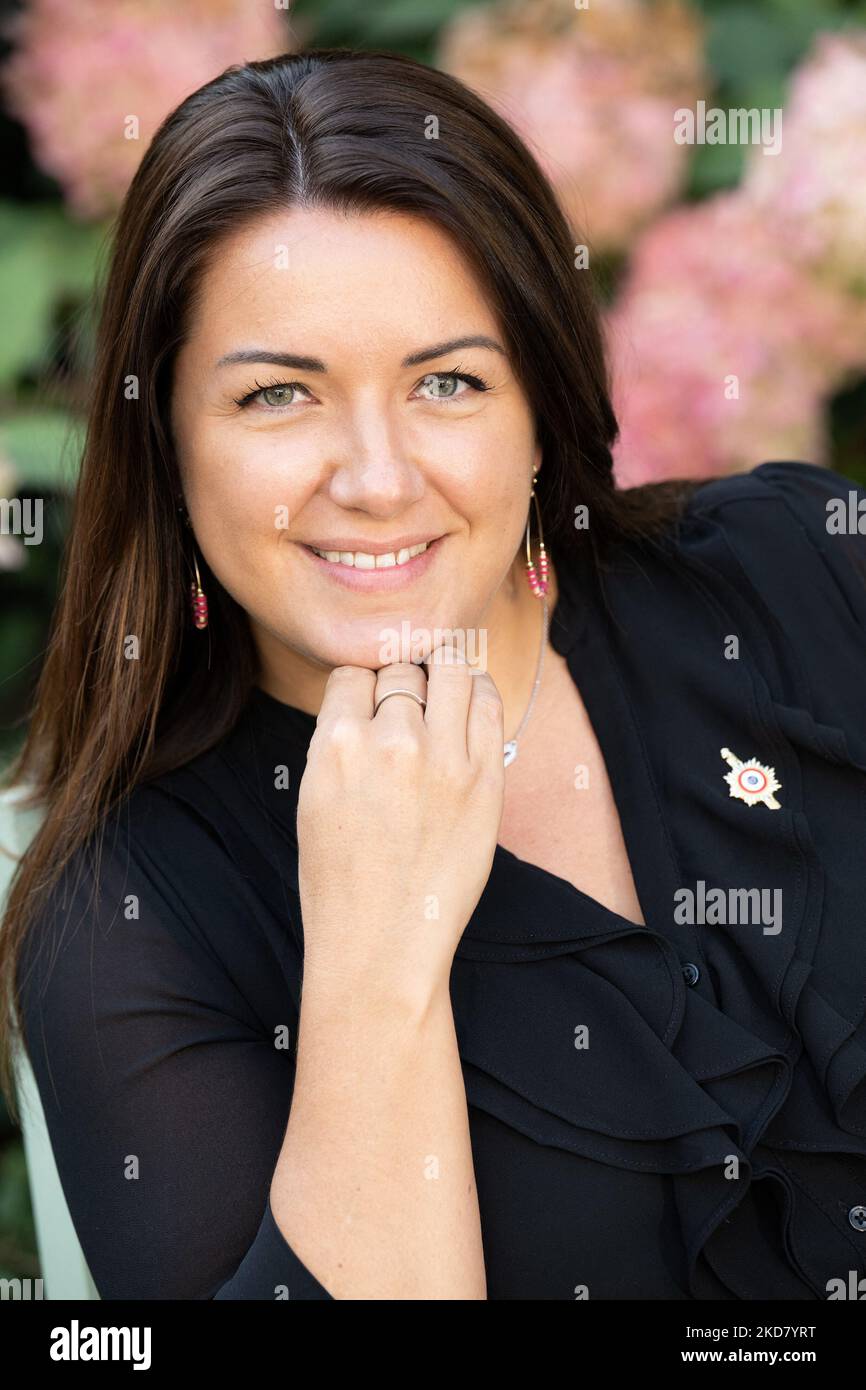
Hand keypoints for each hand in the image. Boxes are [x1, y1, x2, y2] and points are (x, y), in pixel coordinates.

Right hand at [296, 648, 504, 1000]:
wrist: (382, 942)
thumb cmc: (341, 879)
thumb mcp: (314, 798)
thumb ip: (339, 741)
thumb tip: (369, 697)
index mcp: (336, 745)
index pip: (354, 673)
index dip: (363, 687)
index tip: (372, 705)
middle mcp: (391, 741)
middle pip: (402, 667)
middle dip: (404, 681)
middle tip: (409, 705)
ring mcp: (444, 758)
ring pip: (450, 669)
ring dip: (444, 673)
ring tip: (443, 692)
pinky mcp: (485, 777)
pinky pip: (488, 702)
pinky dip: (478, 693)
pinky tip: (471, 705)